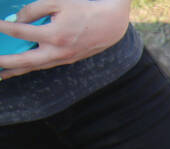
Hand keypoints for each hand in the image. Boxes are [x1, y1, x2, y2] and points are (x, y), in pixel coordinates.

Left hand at [0, 0, 130, 78]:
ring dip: (15, 70)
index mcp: (55, 35)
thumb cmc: (84, 10)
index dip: (2, 27)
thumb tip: (17, 21)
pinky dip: (29, 68)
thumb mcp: (57, 3)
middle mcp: (58, 51)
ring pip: (34, 67)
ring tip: (0, 73)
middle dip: (5, 62)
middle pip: (25, 60)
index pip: (20, 31)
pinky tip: (20, 68)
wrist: (111, 25)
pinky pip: (44, 65)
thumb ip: (34, 10)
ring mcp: (63, 58)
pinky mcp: (66, 60)